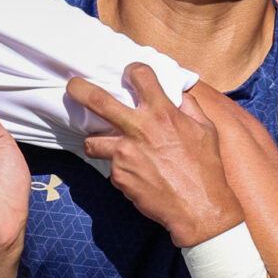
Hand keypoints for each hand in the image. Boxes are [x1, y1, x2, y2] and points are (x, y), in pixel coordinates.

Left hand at [67, 65, 243, 246]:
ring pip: (91, 140)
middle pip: (97, 100)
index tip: (128, 75)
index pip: (140, 75)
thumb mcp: (205, 130)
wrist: (199, 207)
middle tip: (72, 86)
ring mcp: (125, 152)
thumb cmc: (206, 168)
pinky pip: (111, 167)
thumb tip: (179, 93)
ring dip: (94, 141)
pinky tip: (135, 175)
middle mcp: (140, 128)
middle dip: (79, 89)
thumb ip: (189, 107)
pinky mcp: (119, 175)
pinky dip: (120, 169)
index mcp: (163, 113)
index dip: (132, 71)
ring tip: (100, 144)